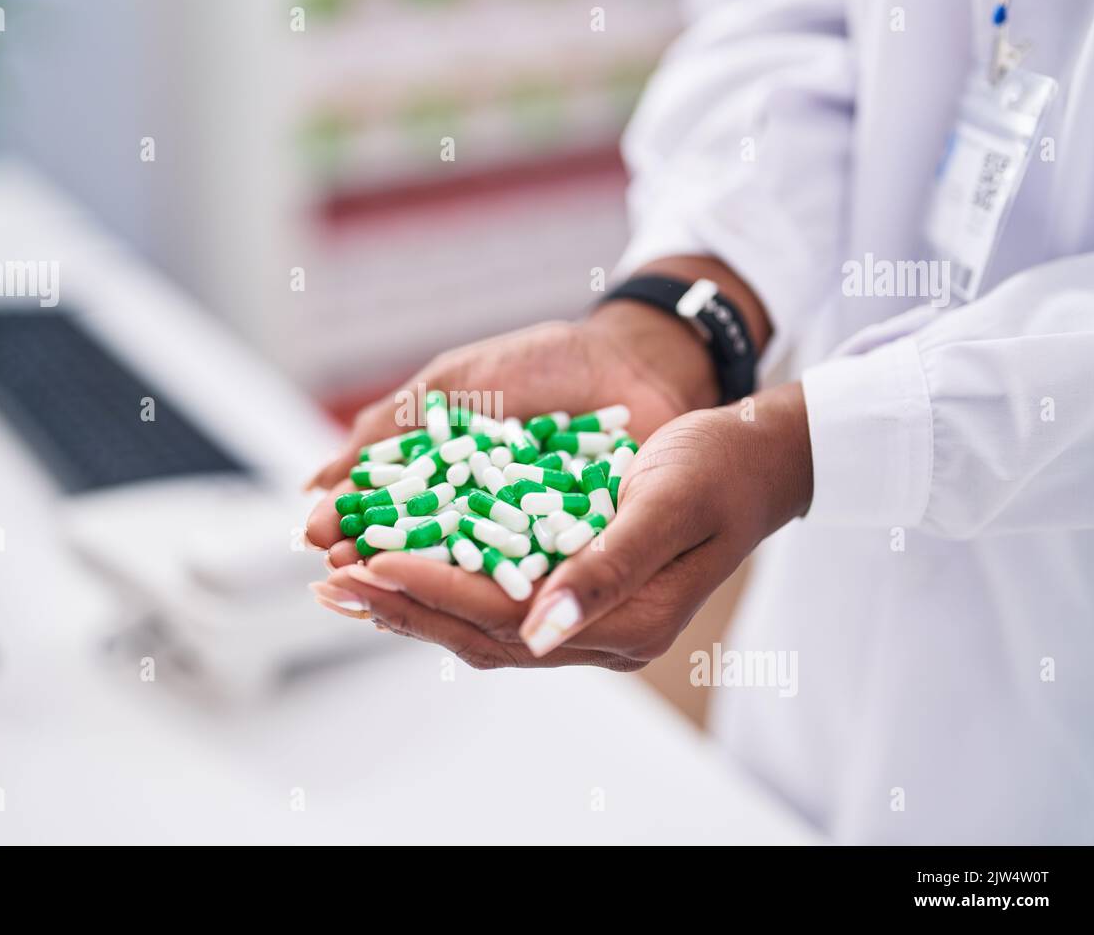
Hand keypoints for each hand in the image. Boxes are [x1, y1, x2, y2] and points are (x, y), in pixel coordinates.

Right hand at [304, 301, 719, 569]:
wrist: (634, 360)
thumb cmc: (543, 364)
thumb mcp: (456, 386)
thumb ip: (395, 428)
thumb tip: (318, 482)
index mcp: (443, 481)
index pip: (386, 512)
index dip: (354, 526)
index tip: (321, 542)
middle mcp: (476, 518)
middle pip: (417, 551)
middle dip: (378, 564)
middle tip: (343, 578)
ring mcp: (522, 540)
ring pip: (467, 573)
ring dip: (427, 587)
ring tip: (390, 592)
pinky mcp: (568, 554)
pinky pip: (532, 576)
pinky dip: (502, 588)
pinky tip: (475, 599)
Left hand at [312, 382, 811, 668]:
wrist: (762, 459)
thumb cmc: (720, 468)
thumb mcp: (667, 502)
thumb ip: (607, 568)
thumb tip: (536, 630)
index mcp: (626, 621)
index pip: (503, 618)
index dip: (432, 589)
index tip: (372, 560)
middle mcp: (602, 633)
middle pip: (479, 634)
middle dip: (402, 607)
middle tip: (331, 583)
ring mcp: (591, 620)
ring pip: (482, 626)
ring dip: (413, 604)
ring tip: (348, 582)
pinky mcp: (581, 596)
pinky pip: (499, 604)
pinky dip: (446, 587)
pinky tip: (406, 569)